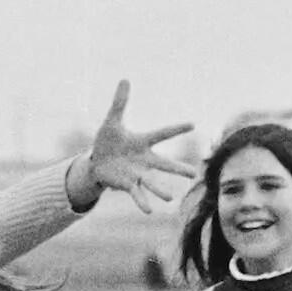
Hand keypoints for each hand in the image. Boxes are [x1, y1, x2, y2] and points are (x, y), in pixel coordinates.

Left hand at [70, 81, 195, 213]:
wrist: (97, 161)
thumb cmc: (108, 140)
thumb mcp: (112, 121)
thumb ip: (120, 102)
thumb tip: (125, 79)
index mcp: (143, 141)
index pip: (162, 133)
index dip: (176, 128)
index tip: (192, 124)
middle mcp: (144, 159)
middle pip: (163, 164)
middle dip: (178, 169)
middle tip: (195, 174)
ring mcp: (137, 174)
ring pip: (152, 182)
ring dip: (160, 190)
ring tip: (170, 198)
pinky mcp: (127, 184)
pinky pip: (137, 194)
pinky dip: (143, 202)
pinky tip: (149, 211)